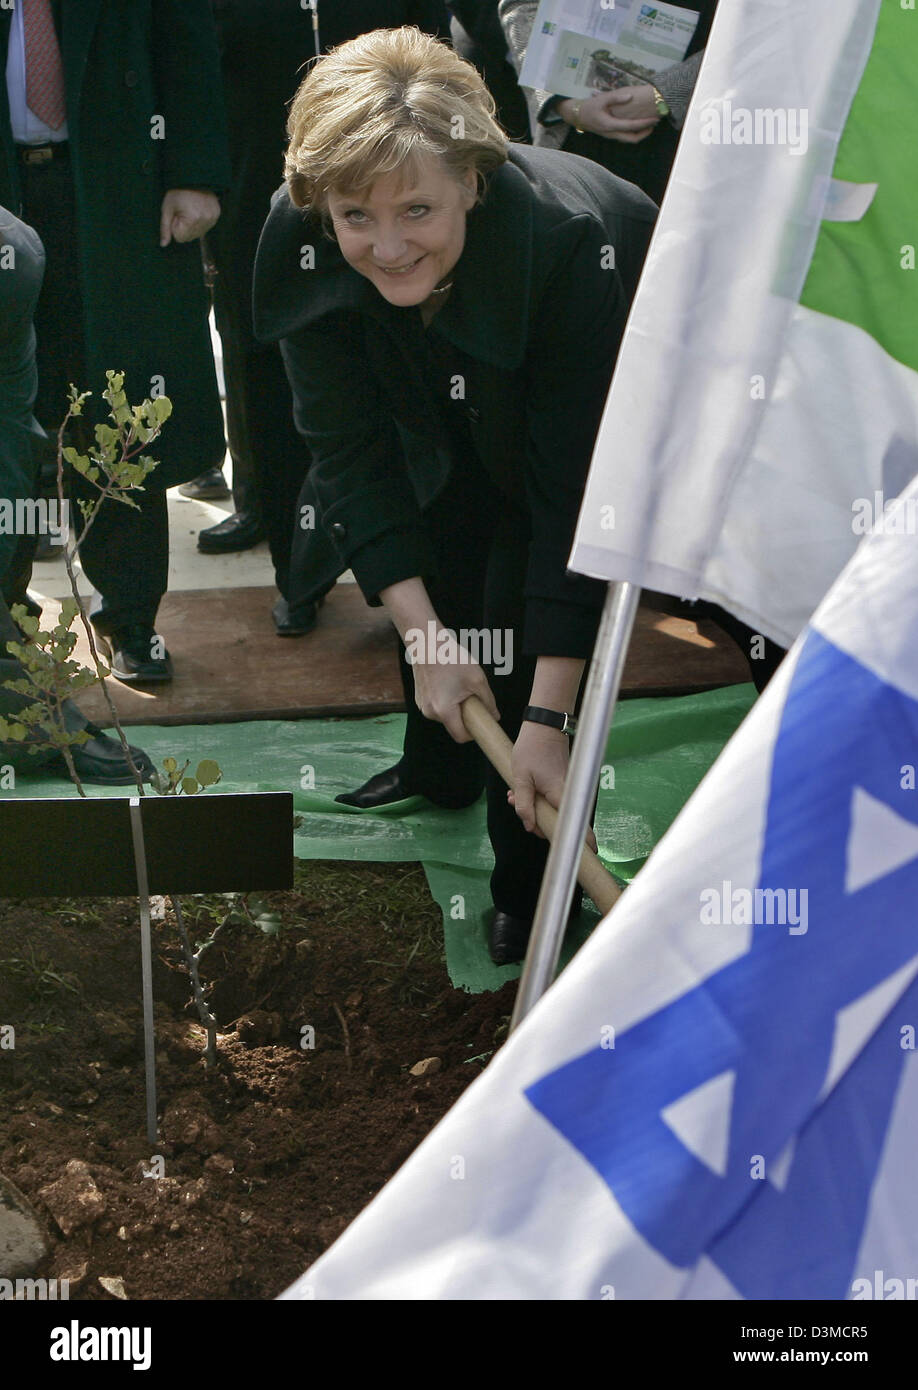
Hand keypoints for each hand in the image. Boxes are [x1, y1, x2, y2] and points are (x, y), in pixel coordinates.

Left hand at [159, 189, 220, 245]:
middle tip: (183, 211)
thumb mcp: (167, 208)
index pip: (179, 238)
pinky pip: (204, 228)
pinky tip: (197, 210)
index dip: (175, 226)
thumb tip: (163, 245)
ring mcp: (212, 219)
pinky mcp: (216, 216)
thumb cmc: (178, 192)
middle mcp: (204, 221)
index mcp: (192, 219)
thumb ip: (165, 227)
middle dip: (183, 227)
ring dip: (191, 225)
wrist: (194, 178)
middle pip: (188, 238)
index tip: (176, 214)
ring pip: (197, 234)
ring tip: (190, 210)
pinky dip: (199, 222)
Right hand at [409, 630, 499, 743]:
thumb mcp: (477, 680)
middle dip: (465, 717)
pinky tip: (448, 683)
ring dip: (455, 708)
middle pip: (453, 726)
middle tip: (472, 698)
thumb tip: (494, 716)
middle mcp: (430, 712)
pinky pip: (437, 706)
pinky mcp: (420, 698)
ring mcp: (422, 706)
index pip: (461, 737)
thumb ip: (488, 701)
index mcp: (444, 711)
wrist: (426, 643)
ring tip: (459, 687)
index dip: (474, 733)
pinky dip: (445, 700)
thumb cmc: (451, 658)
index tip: (482, 724)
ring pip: (445, 716)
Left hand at [507, 721, 597, 852]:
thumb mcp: (521, 778)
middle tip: (515, 804)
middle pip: (558, 821)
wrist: (544, 726)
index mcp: (561, 794)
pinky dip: (536, 799)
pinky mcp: (562, 784)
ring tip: (514, 795)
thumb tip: (529, 826)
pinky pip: (550, 800)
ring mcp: (566, 789)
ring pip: (551, 810)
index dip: (585, 842)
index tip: (590, 856)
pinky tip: (521, 790)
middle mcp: (568, 794)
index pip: (578, 824)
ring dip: (533, 808)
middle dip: (535, 821)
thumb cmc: (532, 749)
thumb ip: (525, 805)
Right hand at [559, 88, 658, 143]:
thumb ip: (616, 98)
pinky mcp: (611, 134)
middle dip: (646, 132)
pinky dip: (634, 132)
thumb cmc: (589, 106)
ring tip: (650, 124)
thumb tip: (630, 96)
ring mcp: (611, 136)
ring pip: (629, 139)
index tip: (655, 119)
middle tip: (655, 123)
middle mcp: (612, 133)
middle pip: (633, 139)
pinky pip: (625, 136)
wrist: (577, 116)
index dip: (645, 123)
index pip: (632, 126)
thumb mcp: (602, 99)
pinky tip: (638, 124)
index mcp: (610, 125)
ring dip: (641, 133)